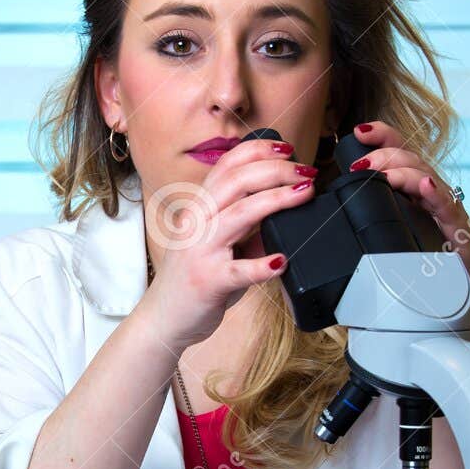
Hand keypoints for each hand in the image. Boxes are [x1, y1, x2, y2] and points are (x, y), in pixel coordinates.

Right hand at [137, 137, 317, 351]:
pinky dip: (263, 265)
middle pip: (237, 181)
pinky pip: (239, 270)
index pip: (226, 166)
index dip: (258, 151)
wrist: (164, 318)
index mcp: (199, 209)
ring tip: (304, 194)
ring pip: (239, 214)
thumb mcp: (217, 243)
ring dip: (276, 200)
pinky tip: (283, 260)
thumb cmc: (192, 278)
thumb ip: (245, 227)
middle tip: (306, 172)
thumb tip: (282, 211)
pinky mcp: (209, 281)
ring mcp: (201, 251)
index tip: (287, 150)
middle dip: (276, 170)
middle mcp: (197, 223)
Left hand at [351, 120, 469, 339]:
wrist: (450, 314)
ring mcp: (445, 215)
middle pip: (411, 160)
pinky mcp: (461, 235)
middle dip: (384, 155)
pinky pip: (450, 209)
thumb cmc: (410, 280)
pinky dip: (437, 195)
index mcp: (408, 196)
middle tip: (358, 164)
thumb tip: (305, 237)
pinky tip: (424, 188)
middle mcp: (428, 199)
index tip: (358, 133)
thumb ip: (350, 238)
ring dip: (403, 171)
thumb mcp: (375, 252)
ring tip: (383, 174)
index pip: (397, 155)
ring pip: (427, 178)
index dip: (381, 138)